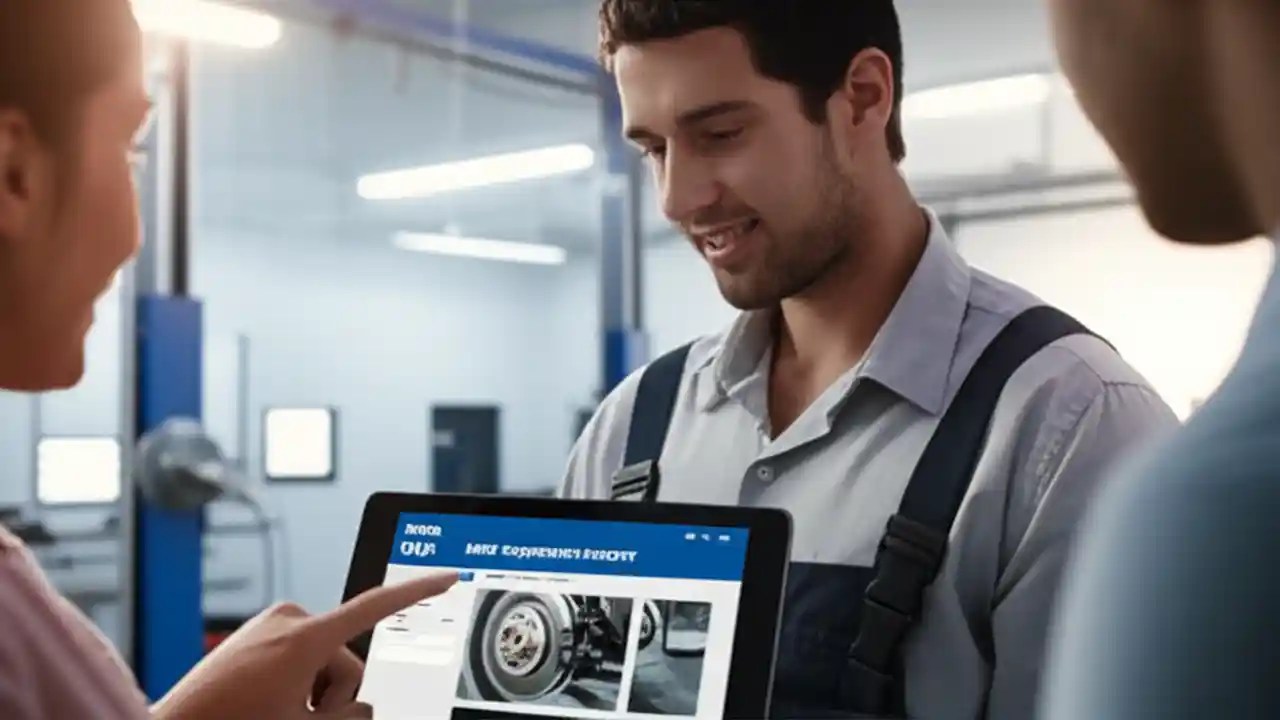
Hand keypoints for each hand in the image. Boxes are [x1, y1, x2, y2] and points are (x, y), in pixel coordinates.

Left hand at [151, 572, 458, 719]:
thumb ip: (351, 715)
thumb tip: (360, 705)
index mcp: (304, 637)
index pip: (376, 607)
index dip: (418, 591)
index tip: (447, 575)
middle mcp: (288, 620)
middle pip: (347, 660)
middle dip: (334, 697)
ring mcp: (270, 625)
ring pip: (323, 663)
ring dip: (311, 695)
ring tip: (275, 715)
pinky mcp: (257, 634)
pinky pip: (298, 656)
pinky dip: (292, 684)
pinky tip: (265, 705)